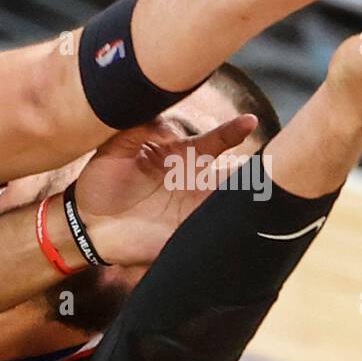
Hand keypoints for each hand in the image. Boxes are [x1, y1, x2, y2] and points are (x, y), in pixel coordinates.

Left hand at [73, 114, 257, 265]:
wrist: (87, 223)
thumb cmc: (102, 181)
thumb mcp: (116, 146)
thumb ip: (140, 129)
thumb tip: (169, 126)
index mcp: (180, 159)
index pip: (213, 144)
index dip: (232, 133)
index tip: (250, 122)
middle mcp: (193, 184)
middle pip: (233, 176)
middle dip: (257, 170)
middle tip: (274, 164)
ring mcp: (192, 212)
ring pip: (230, 206)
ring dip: (249, 202)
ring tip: (269, 194)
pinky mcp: (185, 238)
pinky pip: (212, 237)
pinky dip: (229, 235)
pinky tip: (245, 230)